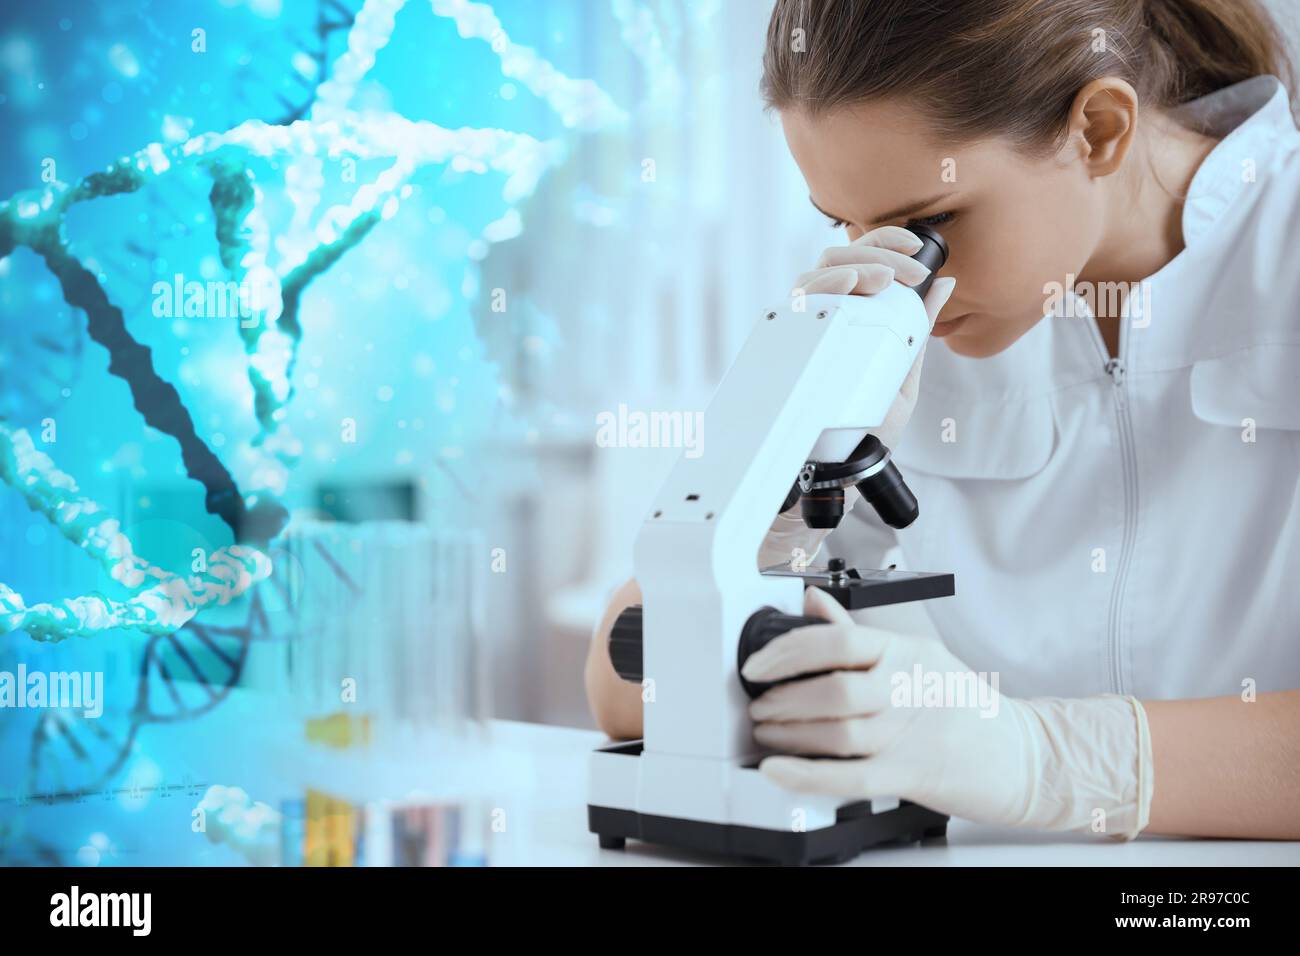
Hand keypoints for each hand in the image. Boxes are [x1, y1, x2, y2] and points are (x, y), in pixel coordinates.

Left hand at [742, 588, 1153, 836]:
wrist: (1023, 756)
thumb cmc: (964, 705)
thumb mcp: (919, 654)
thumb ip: (859, 632)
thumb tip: (811, 601)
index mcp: (907, 652)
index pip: (838, 641)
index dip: (788, 652)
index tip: (757, 665)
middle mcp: (911, 688)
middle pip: (835, 691)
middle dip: (784, 700)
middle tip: (759, 706)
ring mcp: (913, 734)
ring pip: (839, 734)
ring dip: (790, 736)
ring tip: (767, 733)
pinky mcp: (913, 775)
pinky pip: (851, 777)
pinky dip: (807, 775)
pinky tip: (778, 771)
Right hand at [792, 226, 956, 450]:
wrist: (847, 467)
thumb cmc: (870, 424)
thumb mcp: (905, 369)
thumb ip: (920, 326)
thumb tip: (948, 283)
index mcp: (850, 315)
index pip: (860, 260)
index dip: (886, 242)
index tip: (918, 248)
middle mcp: (822, 317)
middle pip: (837, 259)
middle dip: (877, 254)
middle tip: (909, 273)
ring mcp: (803, 330)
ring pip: (815, 273)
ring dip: (852, 266)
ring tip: (881, 279)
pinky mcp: (787, 345)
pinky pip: (797, 305)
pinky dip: (822, 287)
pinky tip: (846, 286)